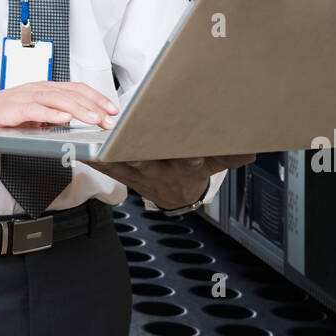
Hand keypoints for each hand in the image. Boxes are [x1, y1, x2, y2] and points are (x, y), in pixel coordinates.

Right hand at [0, 82, 119, 137]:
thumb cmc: (1, 114)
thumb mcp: (33, 115)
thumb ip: (51, 116)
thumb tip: (73, 123)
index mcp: (44, 89)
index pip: (76, 89)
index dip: (96, 97)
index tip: (112, 110)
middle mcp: (37, 88)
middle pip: (71, 93)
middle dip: (94, 106)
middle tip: (110, 119)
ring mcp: (24, 97)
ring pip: (56, 99)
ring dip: (78, 109)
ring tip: (94, 119)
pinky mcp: (11, 109)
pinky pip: (34, 109)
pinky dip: (50, 113)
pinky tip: (63, 118)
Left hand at [82, 153, 255, 208]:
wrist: (175, 196)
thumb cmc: (194, 170)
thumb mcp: (215, 162)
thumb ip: (231, 154)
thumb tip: (253, 149)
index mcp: (183, 167)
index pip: (185, 159)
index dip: (184, 153)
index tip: (183, 147)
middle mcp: (160, 172)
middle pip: (148, 159)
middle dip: (138, 149)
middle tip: (129, 139)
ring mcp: (139, 175)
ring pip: (124, 163)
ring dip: (111, 153)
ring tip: (100, 141)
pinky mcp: (122, 174)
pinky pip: (107, 166)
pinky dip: (95, 158)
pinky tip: (82, 149)